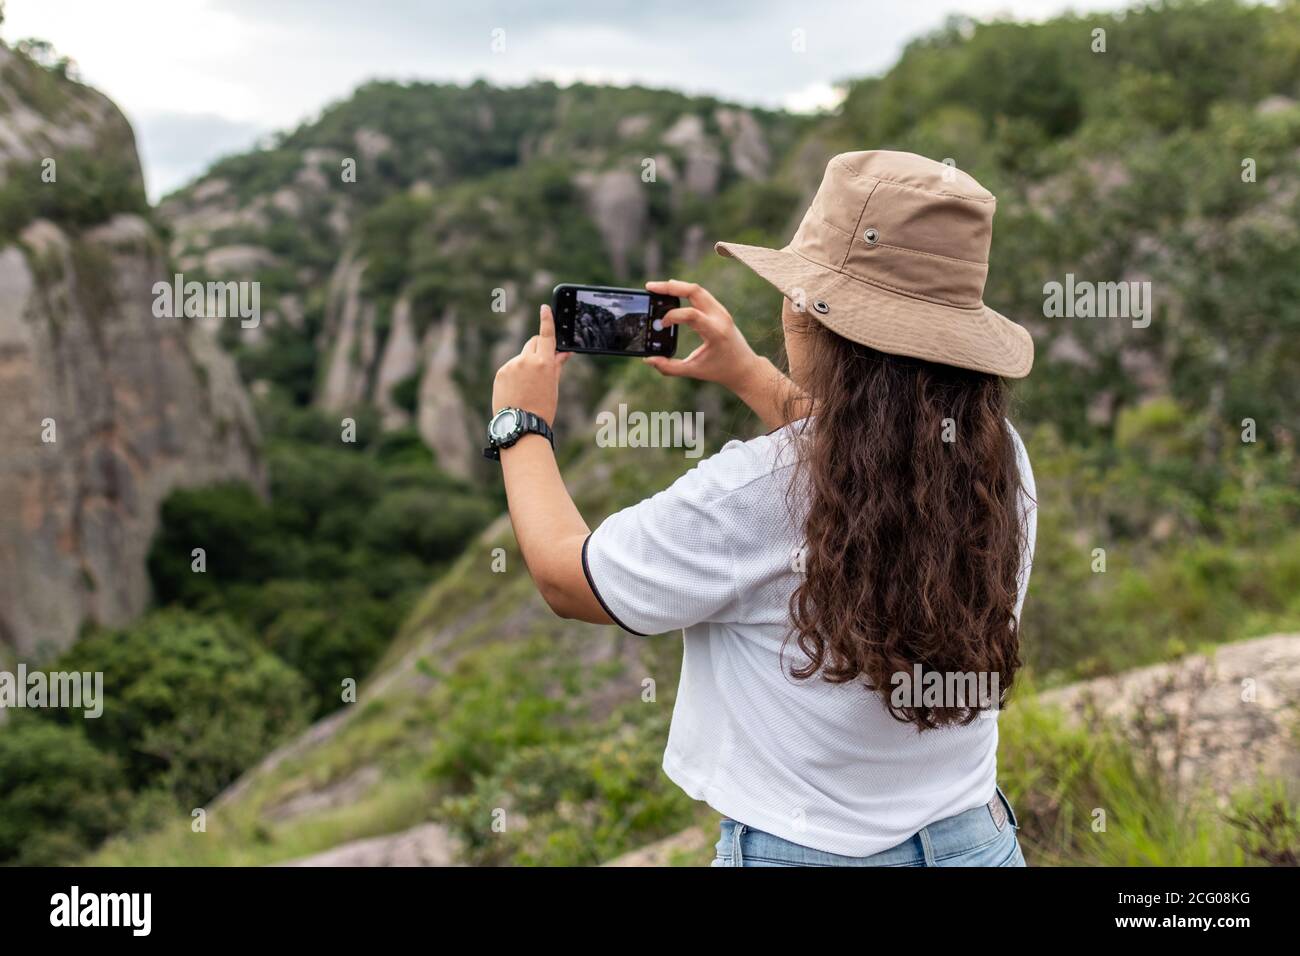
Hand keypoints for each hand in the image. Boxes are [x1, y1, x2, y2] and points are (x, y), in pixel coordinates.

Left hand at [492, 304, 571, 423]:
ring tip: (527, 386)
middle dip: (539, 348)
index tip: (545, 308)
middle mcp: (527, 360)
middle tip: (542, 363)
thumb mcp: (553, 386)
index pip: (546, 335)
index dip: (547, 319)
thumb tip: (564, 352)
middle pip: (534, 343)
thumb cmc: (542, 407)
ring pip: (522, 356)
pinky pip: (511, 367)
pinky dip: (515, 373)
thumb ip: (557, 365)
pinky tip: (517, 389)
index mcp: (545, 363)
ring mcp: (512, 365)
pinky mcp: (501, 372)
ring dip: (526, 364)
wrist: (521, 424)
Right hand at [642, 279, 761, 392]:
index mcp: (715, 332)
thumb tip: (648, 360)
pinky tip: (671, 294)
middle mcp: (720, 317)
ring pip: (697, 289)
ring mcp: (721, 311)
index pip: (691, 314)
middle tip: (650, 287)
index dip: (672, 316)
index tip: (661, 324)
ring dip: (677, 286)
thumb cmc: (720, 370)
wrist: (745, 367)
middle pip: (694, 291)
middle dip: (670, 287)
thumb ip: (669, 367)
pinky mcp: (719, 310)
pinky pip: (701, 294)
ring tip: (657, 289)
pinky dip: (685, 292)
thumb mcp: (694, 371)